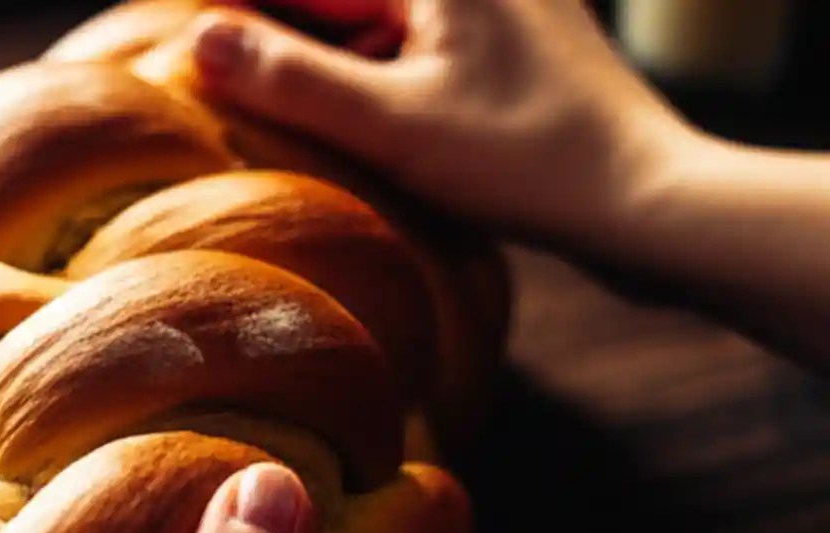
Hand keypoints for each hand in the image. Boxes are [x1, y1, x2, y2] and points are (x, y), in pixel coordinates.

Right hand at [188, 0, 693, 245]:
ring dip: (325, 51)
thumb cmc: (528, 161)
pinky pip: (414, 40)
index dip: (246, 7)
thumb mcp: (394, 123)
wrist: (645, 201)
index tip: (200, 34)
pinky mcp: (509, 43)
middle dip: (282, 26)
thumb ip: (293, 78)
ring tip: (263, 88)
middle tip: (217, 62)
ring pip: (379, 14)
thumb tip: (200, 38)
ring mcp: (495, 4)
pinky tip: (344, 113)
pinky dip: (371, 68)